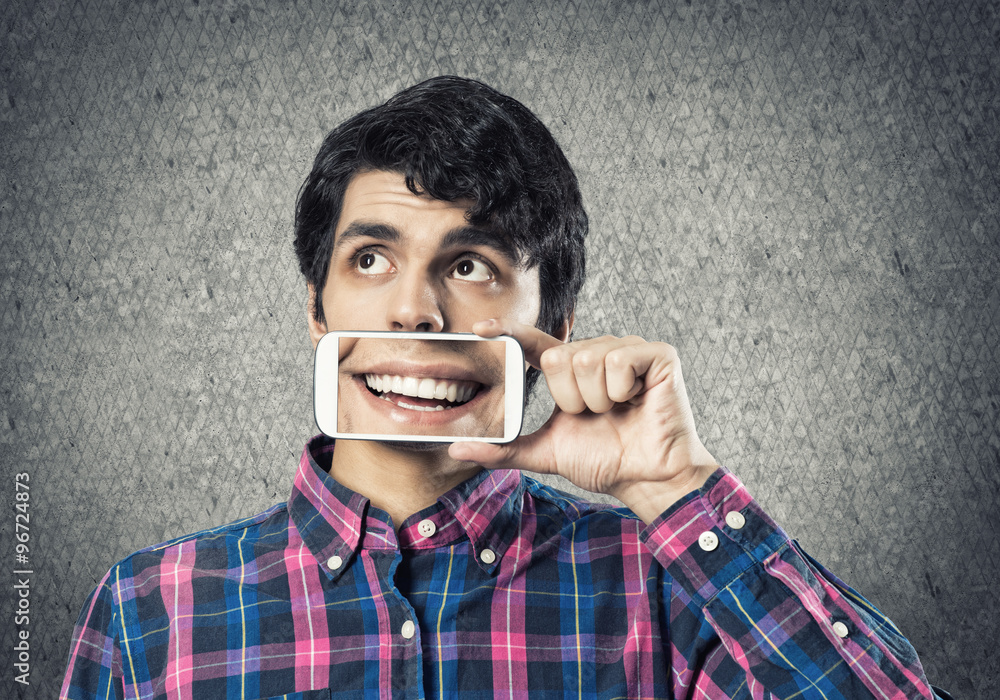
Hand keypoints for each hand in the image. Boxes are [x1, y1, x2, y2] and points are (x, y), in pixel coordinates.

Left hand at [448, 319, 718, 523]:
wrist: (647, 480)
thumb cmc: (606, 461)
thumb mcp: (547, 452)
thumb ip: (506, 449)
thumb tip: (459, 450)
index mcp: (571, 370)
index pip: (534, 343)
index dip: (509, 330)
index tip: (482, 328)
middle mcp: (598, 352)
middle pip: (559, 357)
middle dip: (571, 399)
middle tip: (595, 416)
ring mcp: (628, 350)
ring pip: (586, 359)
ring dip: (597, 399)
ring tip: (617, 411)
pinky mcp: (657, 355)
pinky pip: (618, 361)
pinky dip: (621, 391)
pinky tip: (636, 400)